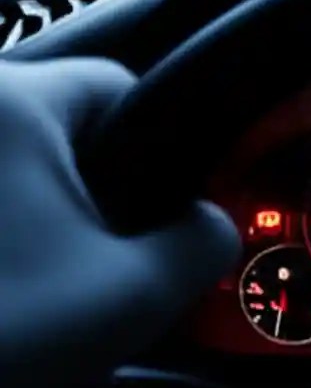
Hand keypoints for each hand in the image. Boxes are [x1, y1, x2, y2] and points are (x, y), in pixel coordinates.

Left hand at [0, 58, 237, 387]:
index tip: (159, 215)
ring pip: (5, 178)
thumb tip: (212, 226)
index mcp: (10, 103)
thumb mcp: (129, 299)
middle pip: (57, 135)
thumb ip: (201, 245)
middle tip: (88, 275)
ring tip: (26, 299)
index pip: (121, 88)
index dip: (161, 155)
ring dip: (26, 229)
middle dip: (86, 203)